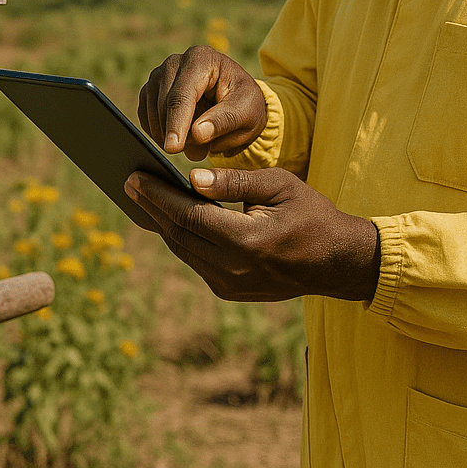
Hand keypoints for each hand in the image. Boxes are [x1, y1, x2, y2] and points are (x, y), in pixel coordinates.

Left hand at [124, 166, 380, 301]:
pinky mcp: (229, 291)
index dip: (158, 195)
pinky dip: (179, 238)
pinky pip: (194, 260)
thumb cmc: (311, 215)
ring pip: (183, 250)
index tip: (133, 176)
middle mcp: (233, 269)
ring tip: (142, 196)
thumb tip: (191, 180)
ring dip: (160, 223)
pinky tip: (166, 218)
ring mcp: (230, 285)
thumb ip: (234, 182)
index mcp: (246, 241)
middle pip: (178, 234)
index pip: (188, 216)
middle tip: (129, 181)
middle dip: (151, 207)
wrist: (338, 262)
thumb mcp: (278, 186)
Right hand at [137, 46, 267, 160]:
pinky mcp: (151, 90)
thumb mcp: (246, 114)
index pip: (183, 94)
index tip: (173, 148)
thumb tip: (196, 134)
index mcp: (202, 59)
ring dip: (169, 134)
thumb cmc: (244, 105)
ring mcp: (159, 74)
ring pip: (151, 110)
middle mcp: (176, 61)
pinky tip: (180, 138)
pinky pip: (145, 116)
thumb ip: (223, 122)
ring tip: (196, 146)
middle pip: (163, 102)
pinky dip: (158, 132)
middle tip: (198, 153)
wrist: (236, 104)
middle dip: (175, 132)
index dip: (176, 123)